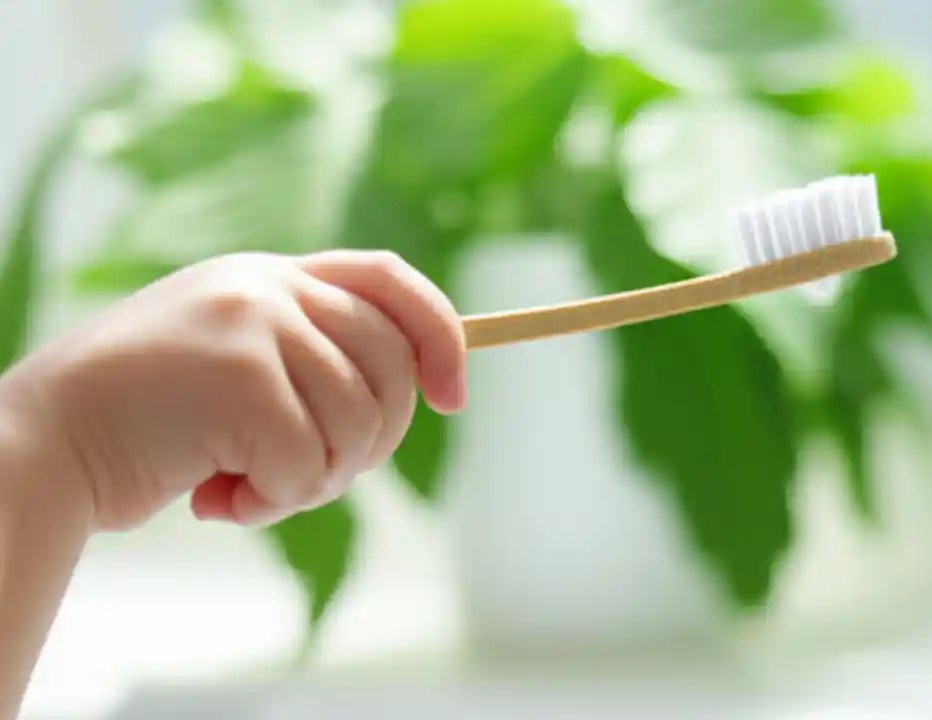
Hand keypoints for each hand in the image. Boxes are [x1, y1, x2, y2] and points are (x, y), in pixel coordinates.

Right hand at [0, 250, 465, 529]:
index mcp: (271, 275)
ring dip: (315, 480)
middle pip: (392, 364)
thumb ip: (314, 359)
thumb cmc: (151, 424)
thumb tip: (431, 385)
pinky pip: (310, 461)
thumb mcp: (238, 366)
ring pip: (358, 421)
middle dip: (372, 440)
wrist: (44, 444)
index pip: (389, 280)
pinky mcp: (240, 377)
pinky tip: (216, 498)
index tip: (454, 395)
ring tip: (248, 486)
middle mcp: (268, 287)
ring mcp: (254, 325)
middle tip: (307, 474)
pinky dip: (275, 500)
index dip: (440, 334)